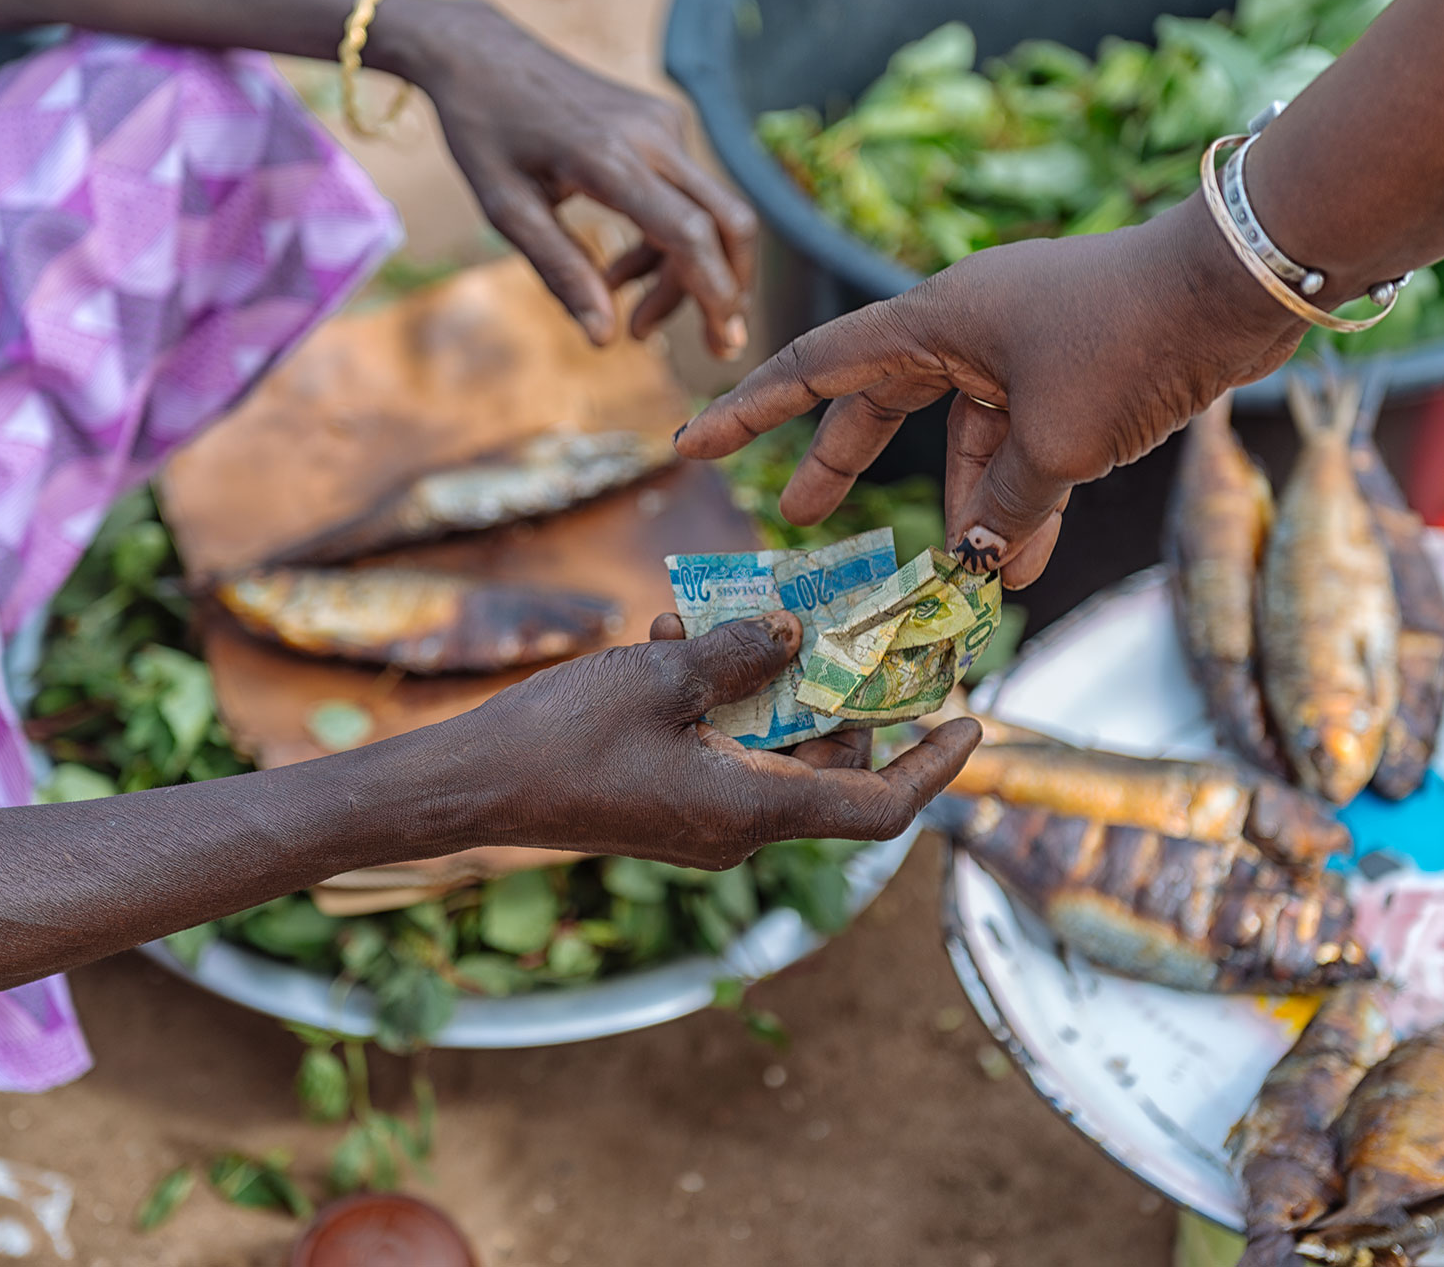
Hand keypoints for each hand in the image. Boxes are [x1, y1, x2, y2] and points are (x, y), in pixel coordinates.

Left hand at [413, 1, 756, 357]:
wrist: (481, 55)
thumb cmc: (483, 133)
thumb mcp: (506, 211)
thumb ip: (560, 272)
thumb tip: (604, 338)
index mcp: (608, 159)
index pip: (691, 233)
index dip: (715, 292)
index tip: (721, 341)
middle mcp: (650, 136)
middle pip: (728, 221)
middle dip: (728, 288)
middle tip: (715, 346)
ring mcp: (662, 125)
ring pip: (711, 213)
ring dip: (686, 273)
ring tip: (637, 320)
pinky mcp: (661, 123)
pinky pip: (687, 194)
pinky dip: (668, 242)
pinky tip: (622, 274)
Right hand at [466, 611, 977, 868]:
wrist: (474, 784)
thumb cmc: (565, 738)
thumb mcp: (662, 675)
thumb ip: (739, 652)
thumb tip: (796, 633)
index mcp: (752, 809)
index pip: (876, 806)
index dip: (932, 769)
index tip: (969, 721)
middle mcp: (738, 827)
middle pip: (829, 766)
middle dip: (841, 696)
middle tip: (842, 626)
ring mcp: (702, 819)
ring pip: (774, 749)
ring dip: (770, 683)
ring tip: (737, 616)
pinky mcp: (669, 803)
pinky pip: (724, 748)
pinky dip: (722, 697)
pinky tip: (677, 633)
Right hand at [672, 195, 1303, 584]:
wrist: (1240, 285)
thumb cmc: (1130, 340)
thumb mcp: (1056, 443)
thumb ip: (1005, 508)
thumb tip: (979, 562)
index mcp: (934, 320)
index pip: (816, 368)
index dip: (750, 411)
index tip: (691, 442)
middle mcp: (965, 327)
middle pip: (879, 402)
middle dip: (842, 464)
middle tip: (799, 521)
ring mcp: (1019, 346)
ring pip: (964, 435)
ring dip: (961, 507)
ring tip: (954, 577)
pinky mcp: (1071, 368)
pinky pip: (1023, 442)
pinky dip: (1020, 498)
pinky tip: (1023, 564)